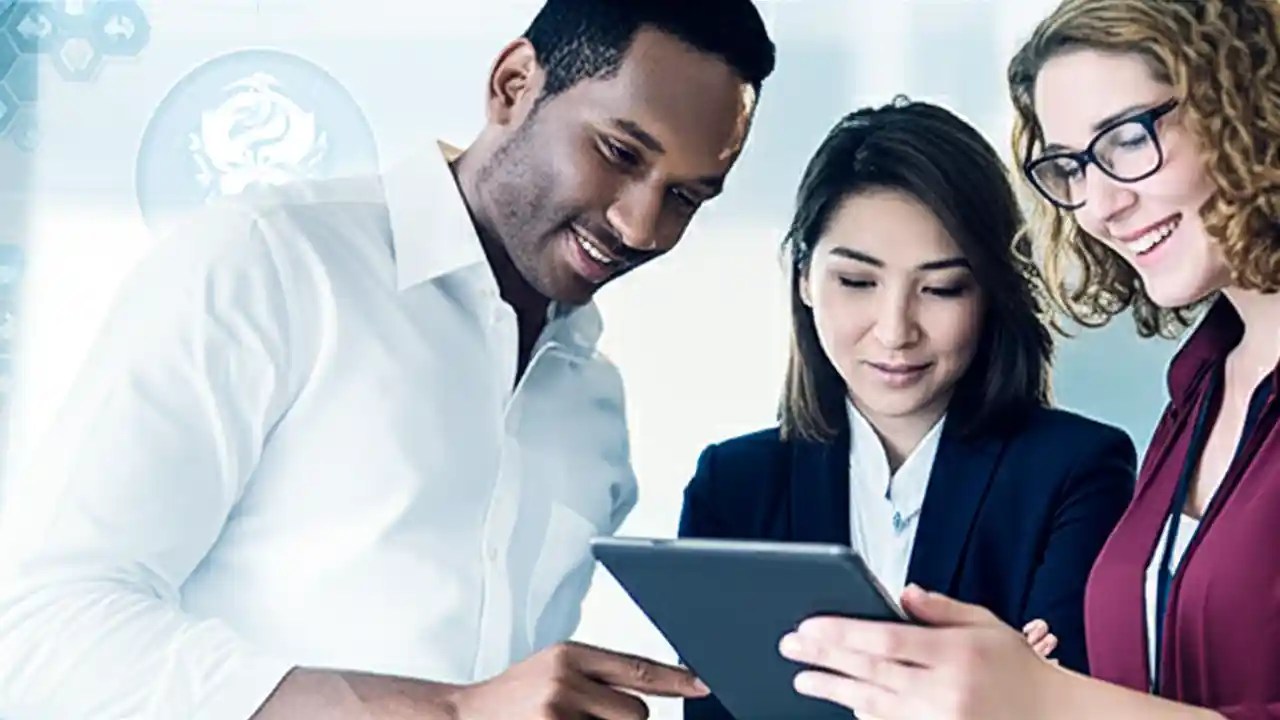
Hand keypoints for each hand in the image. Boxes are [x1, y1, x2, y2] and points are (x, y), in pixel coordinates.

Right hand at [448, 641, 709, 718]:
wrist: (461, 717)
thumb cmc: (516, 698)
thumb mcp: (556, 670)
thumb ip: (600, 677)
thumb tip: (651, 695)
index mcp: (570, 654)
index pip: (639, 668)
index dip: (676, 679)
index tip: (704, 686)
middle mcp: (565, 681)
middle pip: (636, 714)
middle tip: (586, 718)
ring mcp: (557, 714)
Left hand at [777, 584, 1057, 719]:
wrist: (1054, 719)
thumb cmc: (1015, 667)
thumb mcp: (985, 624)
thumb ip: (940, 608)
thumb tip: (900, 591)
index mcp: (955, 652)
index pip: (886, 640)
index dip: (841, 633)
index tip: (808, 625)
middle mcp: (945, 690)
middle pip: (871, 672)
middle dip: (824, 659)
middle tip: (789, 646)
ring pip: (873, 704)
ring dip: (834, 690)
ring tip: (802, 680)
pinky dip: (866, 715)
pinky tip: (844, 705)